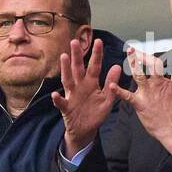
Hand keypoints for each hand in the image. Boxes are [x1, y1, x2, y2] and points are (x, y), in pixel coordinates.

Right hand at [53, 37, 121, 156]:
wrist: (86, 131)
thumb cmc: (95, 113)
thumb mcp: (107, 100)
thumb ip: (111, 85)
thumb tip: (117, 67)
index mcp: (91, 83)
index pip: (95, 66)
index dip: (97, 54)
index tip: (99, 41)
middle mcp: (80, 86)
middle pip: (78, 68)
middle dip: (77, 55)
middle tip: (75, 41)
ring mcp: (71, 96)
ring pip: (68, 80)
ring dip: (65, 69)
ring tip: (64, 57)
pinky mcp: (66, 108)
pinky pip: (61, 103)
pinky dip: (57, 100)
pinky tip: (55, 95)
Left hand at [117, 48, 171, 153]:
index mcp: (163, 82)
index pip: (156, 64)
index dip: (147, 56)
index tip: (140, 52)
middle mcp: (156, 84)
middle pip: (149, 65)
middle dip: (139, 56)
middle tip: (131, 49)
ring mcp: (148, 93)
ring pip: (140, 76)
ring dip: (133, 65)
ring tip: (127, 56)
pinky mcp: (139, 103)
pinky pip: (127, 96)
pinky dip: (118, 91)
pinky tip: (111, 85)